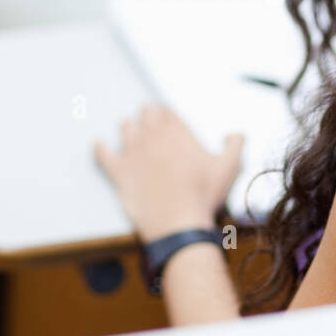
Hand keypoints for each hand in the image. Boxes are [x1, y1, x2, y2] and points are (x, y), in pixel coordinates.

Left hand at [94, 105, 244, 242]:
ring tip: (132, 134)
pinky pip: (102, 153)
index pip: (166, 111)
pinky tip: (100, 146)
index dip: (166, 115)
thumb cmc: (204, 195)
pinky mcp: (119, 171)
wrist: (179, 223)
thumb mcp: (230, 167)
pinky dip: (100, 148)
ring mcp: (133, 152)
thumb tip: (235, 134)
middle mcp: (153, 136)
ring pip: (125, 128)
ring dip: (129, 129)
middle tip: (151, 126)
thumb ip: (235, 144)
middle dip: (148, 117)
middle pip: (145, 114)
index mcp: (177, 132)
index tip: (168, 122)